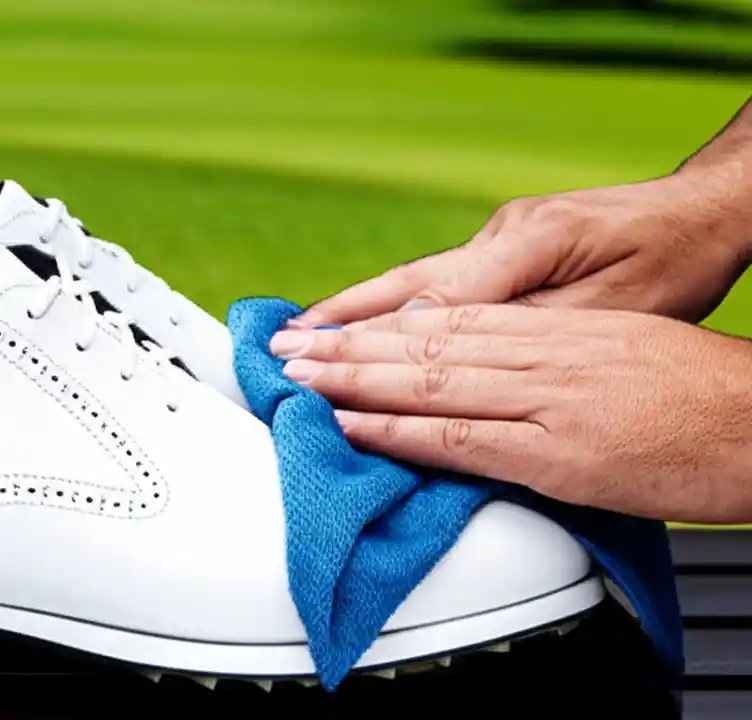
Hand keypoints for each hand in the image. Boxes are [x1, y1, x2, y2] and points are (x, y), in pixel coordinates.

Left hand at [269, 305, 751, 522]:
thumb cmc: (699, 393)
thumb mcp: (615, 348)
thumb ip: (546, 355)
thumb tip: (487, 369)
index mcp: (555, 325)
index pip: (446, 316)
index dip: (377, 321)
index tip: (328, 326)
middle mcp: (541, 352)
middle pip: (422, 341)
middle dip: (346, 346)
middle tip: (284, 350)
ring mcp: (545, 400)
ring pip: (429, 380)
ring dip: (353, 381)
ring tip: (297, 382)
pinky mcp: (557, 453)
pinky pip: (460, 438)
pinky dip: (399, 431)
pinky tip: (355, 428)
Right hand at [291, 169, 751, 326]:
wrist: (704, 212)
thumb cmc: (672, 262)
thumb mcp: (612, 308)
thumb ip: (520, 327)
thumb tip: (432, 338)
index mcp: (522, 250)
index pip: (424, 307)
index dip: (365, 341)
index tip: (314, 366)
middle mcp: (499, 239)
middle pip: (400, 290)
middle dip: (336, 325)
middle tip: (280, 352)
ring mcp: (498, 239)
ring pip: (410, 284)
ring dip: (352, 313)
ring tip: (298, 335)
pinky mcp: (505, 247)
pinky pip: (433, 285)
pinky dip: (388, 306)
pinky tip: (358, 323)